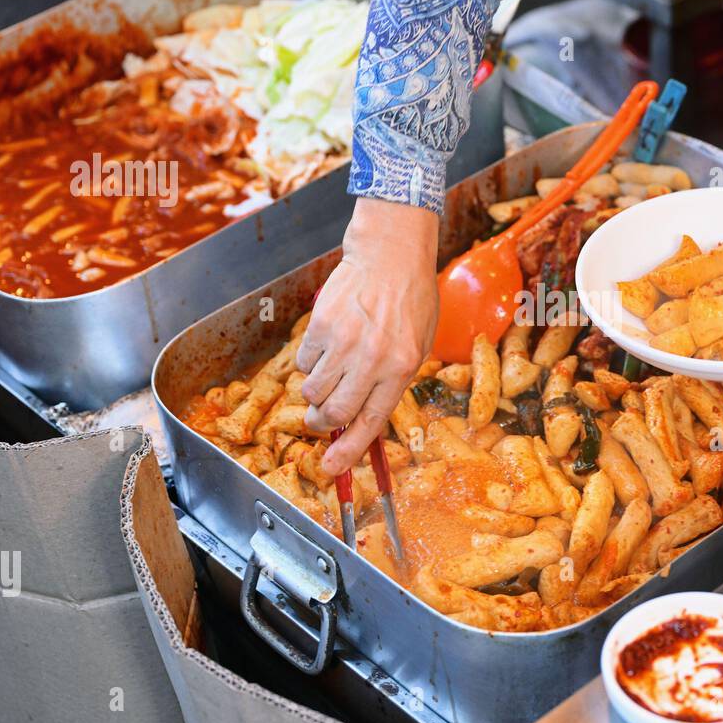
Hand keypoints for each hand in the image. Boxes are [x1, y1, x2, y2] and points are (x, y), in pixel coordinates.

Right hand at [297, 198, 438, 473]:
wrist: (390, 254)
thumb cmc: (410, 300)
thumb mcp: (419, 345)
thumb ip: (393, 382)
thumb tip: (362, 420)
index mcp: (402, 367)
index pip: (371, 421)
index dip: (349, 451)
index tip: (332, 468)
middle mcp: (372, 358)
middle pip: (334, 412)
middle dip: (323, 423)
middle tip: (321, 419)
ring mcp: (344, 341)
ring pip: (312, 391)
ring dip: (315, 393)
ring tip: (329, 374)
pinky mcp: (321, 324)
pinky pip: (303, 362)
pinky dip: (310, 362)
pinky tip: (327, 345)